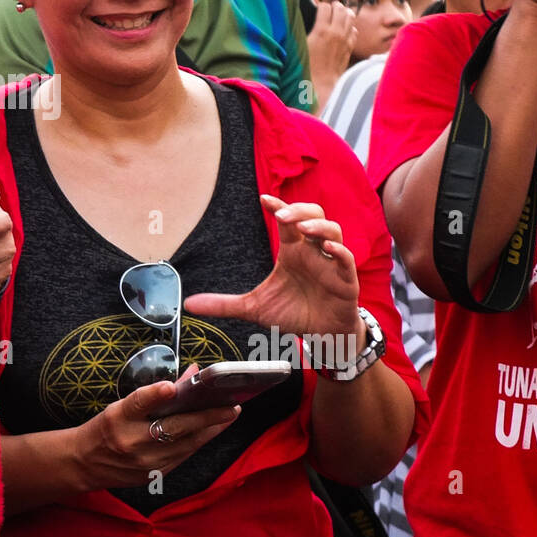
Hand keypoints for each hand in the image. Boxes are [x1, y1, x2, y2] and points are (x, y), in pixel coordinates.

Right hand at [71, 366, 240, 489]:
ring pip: (186, 444)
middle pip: (173, 427)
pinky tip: (211, 430)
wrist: (84, 464)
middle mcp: (132, 442)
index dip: (155, 394)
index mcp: (118, 419)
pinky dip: (198, 441)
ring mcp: (145, 462)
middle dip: (206, 416)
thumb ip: (152, 394)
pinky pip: (183, 455)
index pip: (138, 403)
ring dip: (210, 430)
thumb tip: (187, 377)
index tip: (171, 386)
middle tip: (230, 406)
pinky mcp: (154, 475)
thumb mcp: (120, 406)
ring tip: (229, 415)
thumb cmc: (104, 429)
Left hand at [185, 194, 360, 340]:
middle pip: (313, 215)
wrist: (322, 337)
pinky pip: (347, 260)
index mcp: (293, 251)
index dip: (277, 206)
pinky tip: (328, 248)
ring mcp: (331, 264)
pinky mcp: (346, 281)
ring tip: (304, 228)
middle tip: (282, 215)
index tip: (262, 199)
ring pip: (333, 231)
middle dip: (299, 209)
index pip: (286, 220)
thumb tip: (188, 304)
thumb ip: (223, 304)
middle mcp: (312, 251)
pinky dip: (340, 251)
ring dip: (319, 226)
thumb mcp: (253, 308)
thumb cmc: (293, 314)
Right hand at [305, 0, 355, 106]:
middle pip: (340, 8)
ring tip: (339, 15)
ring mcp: (345, 40)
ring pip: (350, 16)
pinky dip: (350, 28)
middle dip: (334, 6)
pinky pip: (354, 30)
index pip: (325, 7)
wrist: (319, 83)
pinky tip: (344, 30)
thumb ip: (305, 30)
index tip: (317, 9)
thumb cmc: (306, 66)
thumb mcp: (301, 45)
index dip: (320, 6)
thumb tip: (306, 19)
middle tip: (329, 9)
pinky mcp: (349, 47)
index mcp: (321, 30)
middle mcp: (336, 33)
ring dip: (344, 14)